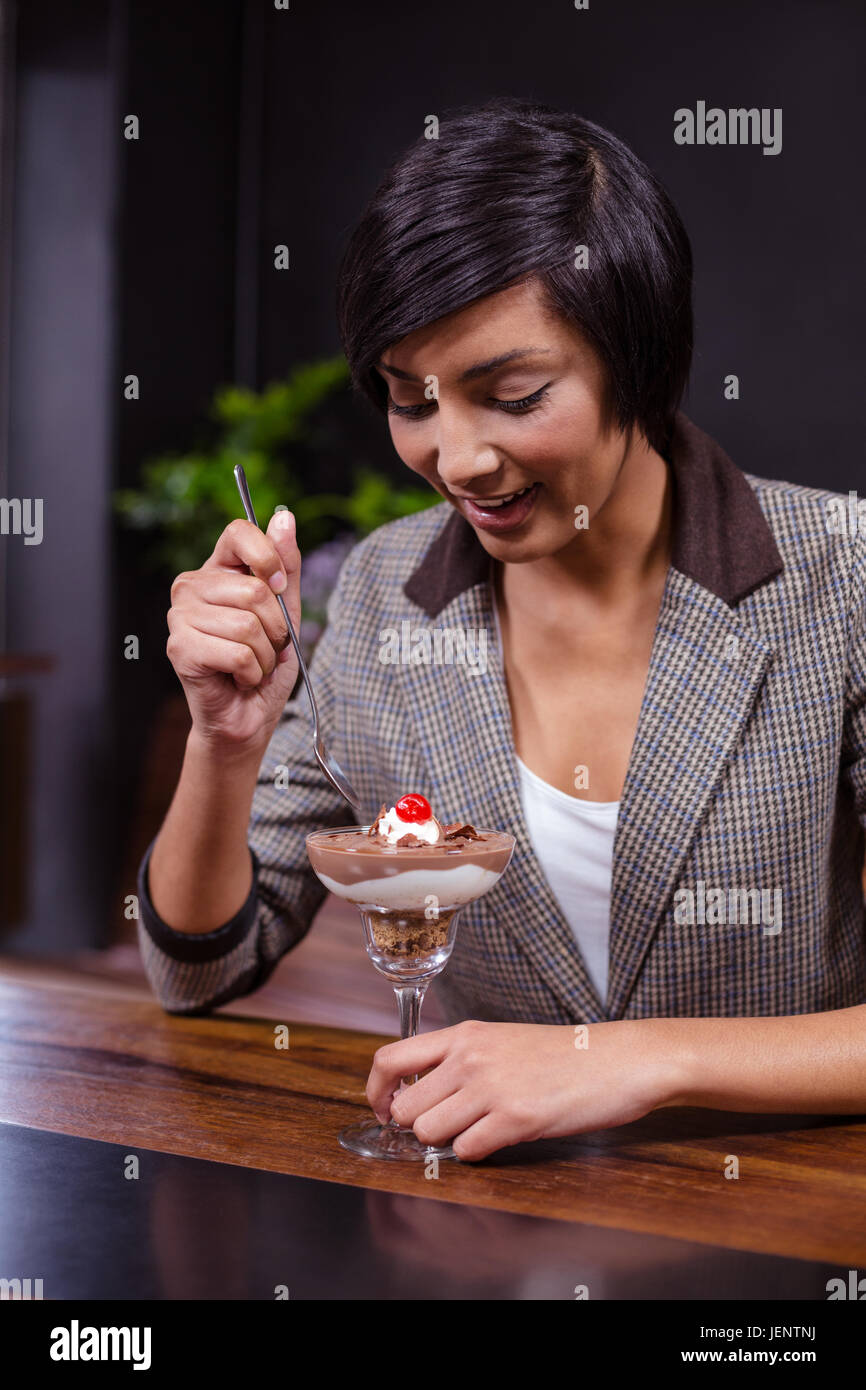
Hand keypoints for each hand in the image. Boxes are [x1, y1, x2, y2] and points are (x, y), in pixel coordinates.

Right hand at [166, 512, 301, 750]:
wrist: (247, 718)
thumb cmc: (264, 664)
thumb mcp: (287, 611)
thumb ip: (286, 565)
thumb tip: (285, 516)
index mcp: (216, 571)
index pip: (238, 532)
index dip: (269, 558)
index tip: (282, 588)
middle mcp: (190, 587)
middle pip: (254, 589)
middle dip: (276, 628)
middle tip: (265, 647)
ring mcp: (180, 617)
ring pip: (248, 624)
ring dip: (265, 655)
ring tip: (252, 666)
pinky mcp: (179, 648)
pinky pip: (238, 652)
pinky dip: (252, 673)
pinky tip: (239, 678)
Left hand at [366, 1019, 682, 1160]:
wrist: (620, 1058)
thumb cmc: (565, 1054)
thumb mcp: (503, 1040)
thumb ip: (461, 1058)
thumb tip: (420, 1091)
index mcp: (465, 1035)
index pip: (390, 1059)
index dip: (376, 1092)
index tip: (385, 1110)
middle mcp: (470, 1057)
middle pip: (406, 1109)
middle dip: (419, 1127)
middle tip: (446, 1127)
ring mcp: (492, 1087)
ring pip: (430, 1133)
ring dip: (448, 1141)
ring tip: (480, 1130)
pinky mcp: (516, 1118)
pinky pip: (467, 1151)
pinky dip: (478, 1153)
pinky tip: (502, 1138)